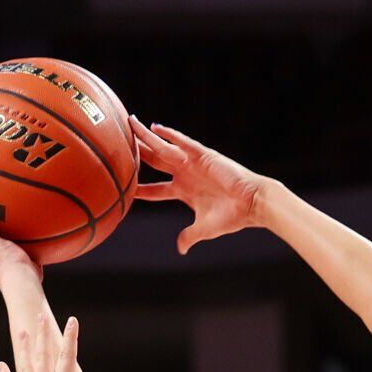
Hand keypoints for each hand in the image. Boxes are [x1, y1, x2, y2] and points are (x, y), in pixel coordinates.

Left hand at [129, 117, 266, 254]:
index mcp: (183, 191)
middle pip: (153, 161)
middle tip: (119, 141)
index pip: (155, 189)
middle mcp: (185, 174)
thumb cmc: (231, 217)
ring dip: (146, 136)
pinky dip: (170, 134)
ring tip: (129, 122)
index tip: (123, 186)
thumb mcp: (204, 229)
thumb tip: (180, 249)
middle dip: (137, 151)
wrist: (252, 203)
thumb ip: (189, 236)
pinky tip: (155, 127)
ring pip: (162, 147)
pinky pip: (183, 142)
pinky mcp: (203, 155)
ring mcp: (192, 162)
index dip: (139, 188)